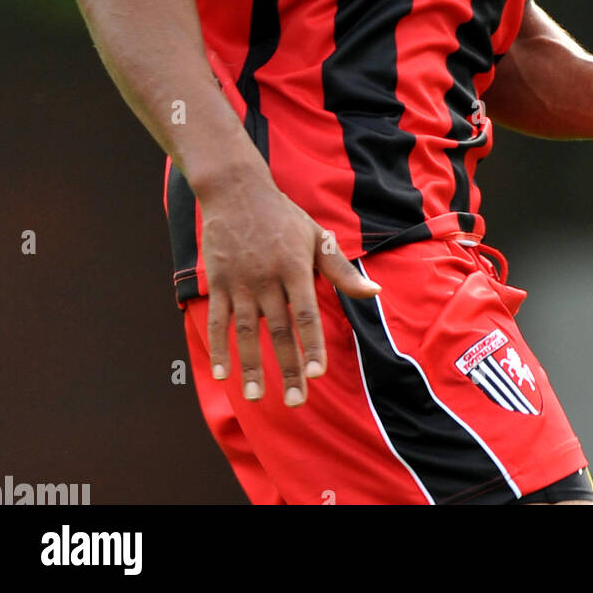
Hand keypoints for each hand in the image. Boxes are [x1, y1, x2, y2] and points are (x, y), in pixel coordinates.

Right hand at [199, 162, 380, 405]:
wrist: (237, 191)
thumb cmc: (283, 217)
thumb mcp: (316, 237)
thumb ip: (342, 271)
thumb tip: (375, 292)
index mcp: (295, 267)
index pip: (306, 313)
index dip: (312, 344)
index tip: (316, 374)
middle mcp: (267, 277)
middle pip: (279, 330)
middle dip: (287, 367)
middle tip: (295, 401)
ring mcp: (240, 281)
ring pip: (246, 331)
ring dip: (251, 365)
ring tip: (256, 397)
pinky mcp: (218, 282)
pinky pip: (217, 320)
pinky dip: (218, 347)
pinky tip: (222, 375)